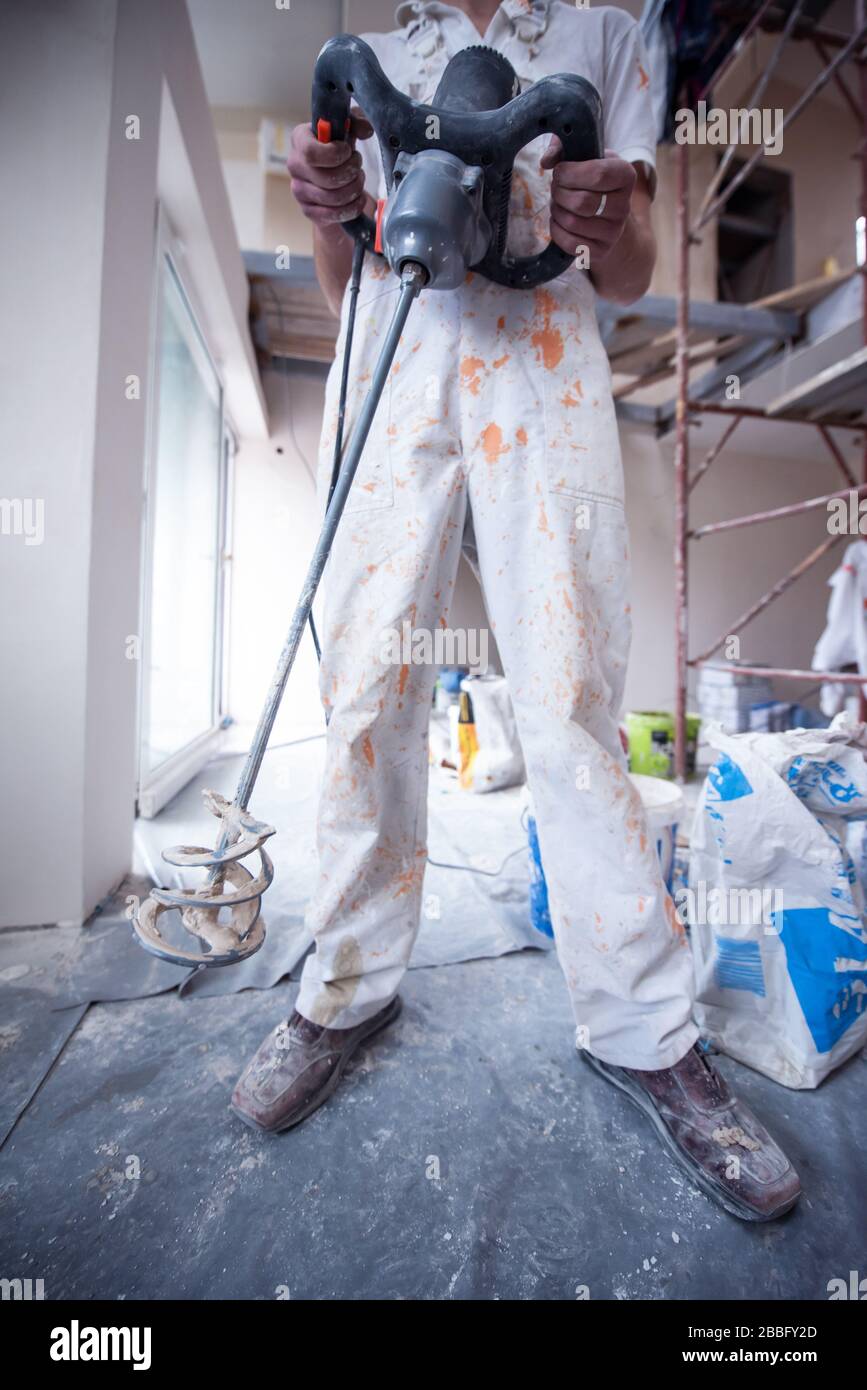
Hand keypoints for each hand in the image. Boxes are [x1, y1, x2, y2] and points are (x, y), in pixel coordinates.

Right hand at [287, 111, 373, 228]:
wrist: (334, 176)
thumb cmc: (340, 147)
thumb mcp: (349, 128)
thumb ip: (357, 122)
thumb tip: (366, 130)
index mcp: (300, 139)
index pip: (311, 152)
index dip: (335, 154)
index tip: (348, 151)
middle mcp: (294, 164)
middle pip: (327, 178)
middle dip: (351, 173)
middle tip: (358, 167)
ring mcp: (298, 189)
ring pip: (333, 197)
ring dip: (354, 189)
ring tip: (358, 180)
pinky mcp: (307, 210)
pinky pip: (333, 214)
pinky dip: (352, 208)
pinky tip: (357, 199)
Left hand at [540, 142, 636, 263]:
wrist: (607, 214)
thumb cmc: (591, 180)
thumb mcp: (585, 156)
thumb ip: (564, 147)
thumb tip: (546, 160)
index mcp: (626, 176)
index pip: (598, 175)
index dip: (570, 173)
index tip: (560, 170)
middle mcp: (624, 207)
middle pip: (582, 202)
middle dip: (559, 192)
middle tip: (557, 187)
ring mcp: (614, 232)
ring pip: (572, 222)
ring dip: (556, 210)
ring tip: (559, 202)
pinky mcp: (600, 251)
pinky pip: (569, 242)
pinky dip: (556, 229)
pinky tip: (559, 220)